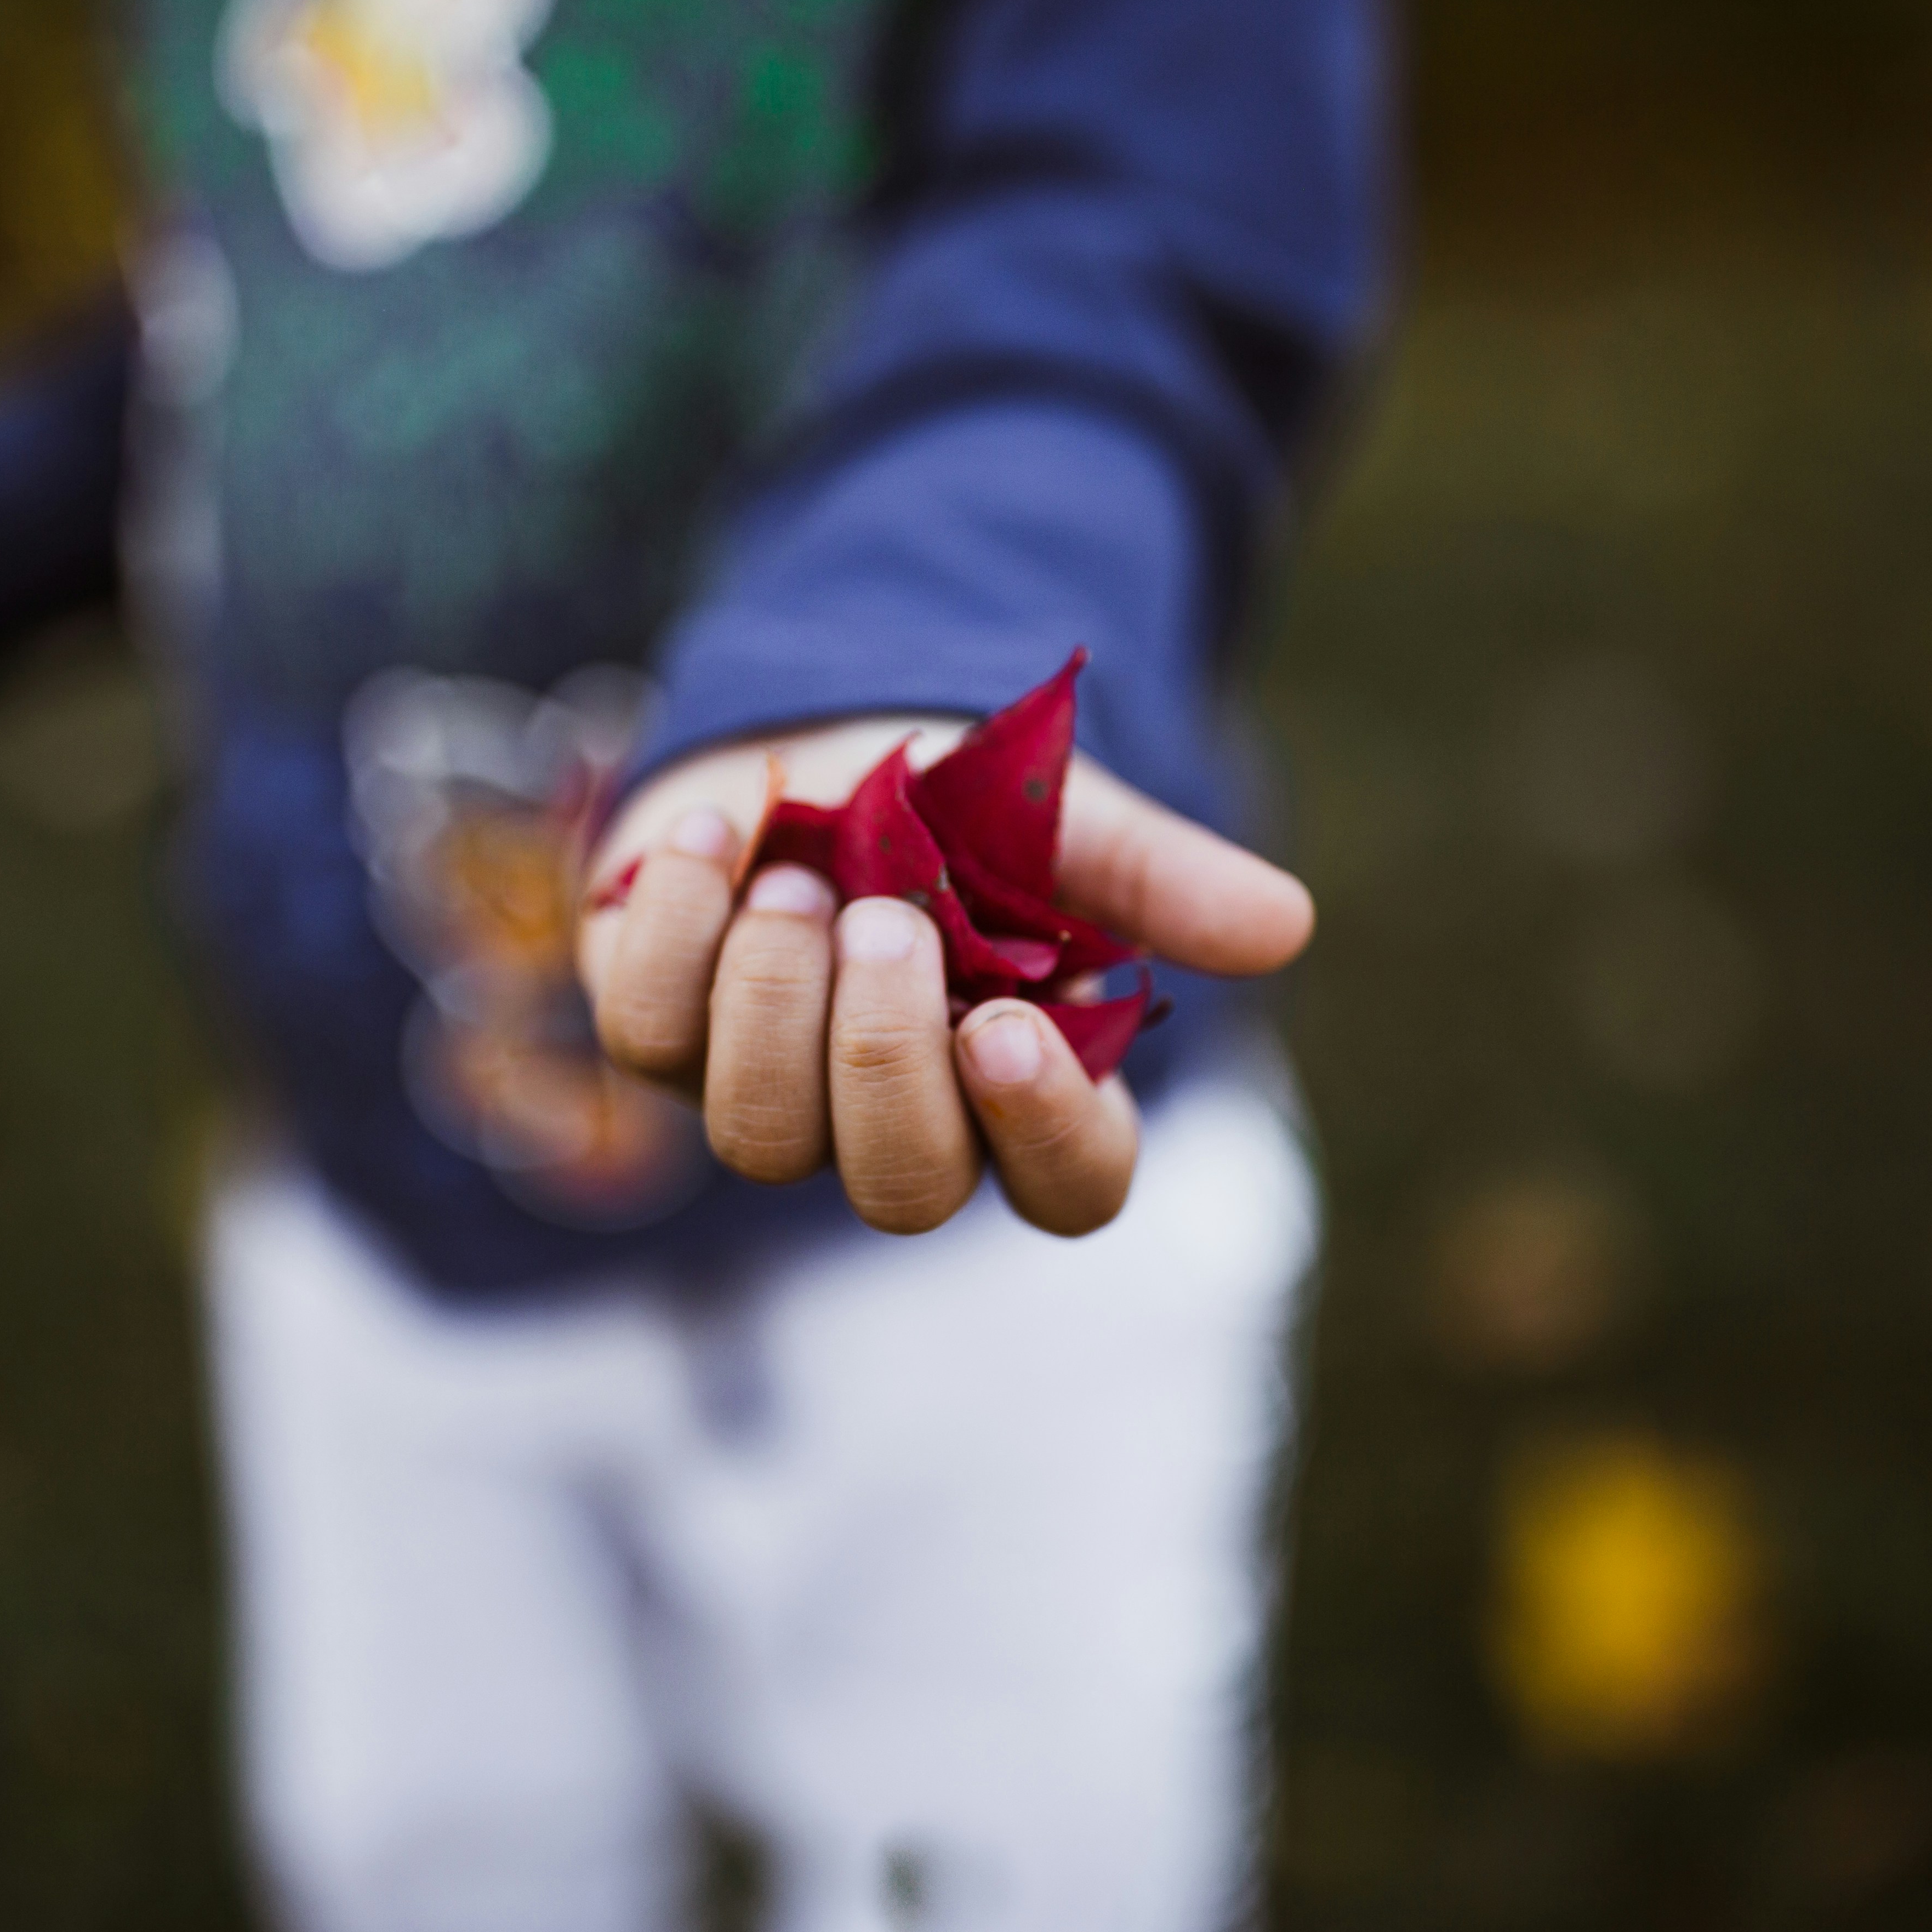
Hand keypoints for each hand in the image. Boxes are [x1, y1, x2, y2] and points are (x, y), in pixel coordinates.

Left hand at [580, 717, 1313, 1237]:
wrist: (812, 741)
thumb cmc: (957, 808)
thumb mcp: (1063, 820)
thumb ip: (1157, 876)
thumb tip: (1286, 925)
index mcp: (1020, 1088)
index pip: (1067, 1190)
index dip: (1044, 1136)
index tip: (1014, 1029)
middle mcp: (896, 1121)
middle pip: (899, 1189)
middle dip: (886, 1058)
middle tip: (889, 923)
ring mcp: (770, 1092)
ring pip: (759, 1136)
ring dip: (774, 998)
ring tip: (800, 879)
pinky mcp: (664, 1038)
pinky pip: (645, 1035)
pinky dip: (676, 926)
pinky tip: (715, 837)